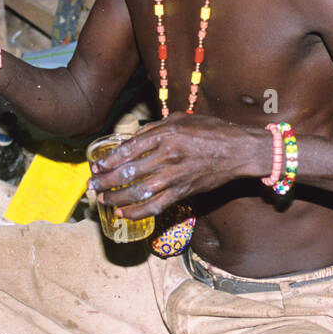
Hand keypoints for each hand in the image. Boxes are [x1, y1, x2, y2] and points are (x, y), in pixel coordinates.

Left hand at [87, 115, 271, 219]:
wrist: (240, 150)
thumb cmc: (212, 130)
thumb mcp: (182, 119)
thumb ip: (156, 128)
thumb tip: (133, 139)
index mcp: (166, 134)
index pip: (130, 149)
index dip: (110, 160)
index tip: (97, 166)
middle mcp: (168, 155)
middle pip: (129, 172)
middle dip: (107, 181)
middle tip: (93, 185)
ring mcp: (176, 176)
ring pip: (139, 191)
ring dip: (117, 198)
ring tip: (103, 200)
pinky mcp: (184, 192)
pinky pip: (156, 206)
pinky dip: (137, 212)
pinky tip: (124, 214)